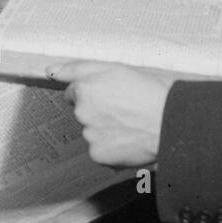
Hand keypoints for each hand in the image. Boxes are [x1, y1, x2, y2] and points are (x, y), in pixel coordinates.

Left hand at [47, 60, 171, 165]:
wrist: (170, 122)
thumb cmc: (150, 92)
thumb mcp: (116, 68)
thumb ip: (79, 68)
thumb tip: (50, 71)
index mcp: (84, 88)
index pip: (74, 91)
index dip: (94, 92)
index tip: (109, 95)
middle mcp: (82, 112)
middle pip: (82, 111)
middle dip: (98, 110)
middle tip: (124, 109)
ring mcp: (89, 134)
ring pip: (91, 131)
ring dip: (105, 129)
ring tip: (130, 124)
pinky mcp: (98, 154)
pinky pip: (99, 149)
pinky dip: (111, 147)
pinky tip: (128, 139)